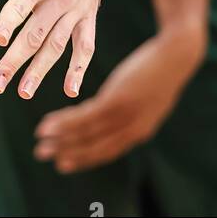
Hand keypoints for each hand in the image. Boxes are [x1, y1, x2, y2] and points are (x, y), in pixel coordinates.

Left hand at [0, 0, 107, 100]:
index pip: (22, 4)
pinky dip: (79, 68)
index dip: (9, 21)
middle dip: (14, 61)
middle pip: (35, 35)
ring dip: (40, 71)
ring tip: (23, 92)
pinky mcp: (89, 12)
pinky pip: (85, 45)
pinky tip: (70, 89)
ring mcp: (76, 8)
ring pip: (56, 46)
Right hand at [32, 24, 205, 171]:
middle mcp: (131, 130)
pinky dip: (64, 123)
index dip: (83, 157)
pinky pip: (85, 118)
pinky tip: (48, 123)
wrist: (176, 55)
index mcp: (139, 131)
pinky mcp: (116, 101)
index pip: (106, 150)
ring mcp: (124, 117)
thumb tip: (116, 108)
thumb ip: (130, 108)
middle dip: (67, 154)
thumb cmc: (161, 69)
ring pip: (86, 135)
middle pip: (94, 148)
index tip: (64, 162)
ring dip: (60, 140)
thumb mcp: (146, 95)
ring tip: (40, 142)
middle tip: (43, 156)